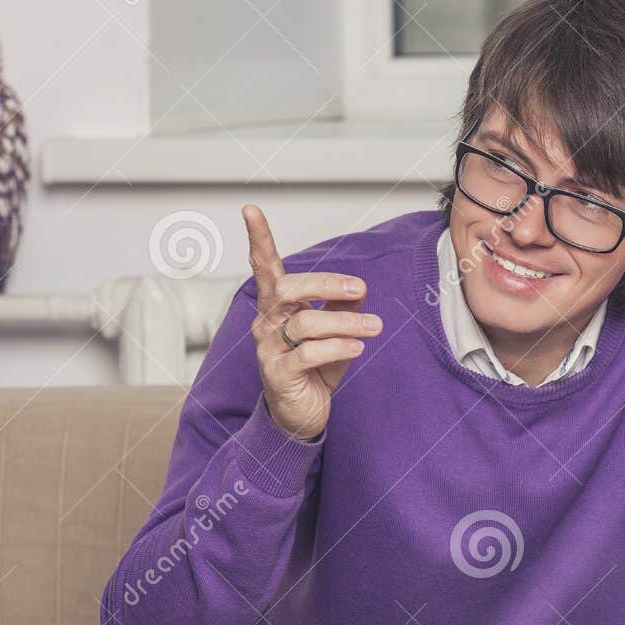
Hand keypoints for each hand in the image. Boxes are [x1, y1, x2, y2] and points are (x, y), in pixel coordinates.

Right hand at [244, 204, 380, 441]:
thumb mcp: (336, 331)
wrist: (301, 415)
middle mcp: (266, 322)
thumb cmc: (316, 368)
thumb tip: (357, 289)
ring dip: (346, 321)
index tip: (249, 209)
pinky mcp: (277, 374)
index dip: (257, 239)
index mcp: (277, 306)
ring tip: (375, 326)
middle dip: (326, 283)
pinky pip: (308, 353)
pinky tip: (358, 347)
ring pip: (305, 323)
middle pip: (288, 288)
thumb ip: (343, 306)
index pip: (264, 267)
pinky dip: (338, 346)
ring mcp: (268, 348)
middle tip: (359, 288)